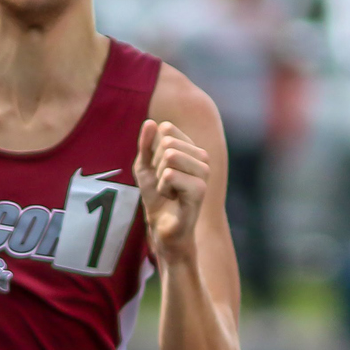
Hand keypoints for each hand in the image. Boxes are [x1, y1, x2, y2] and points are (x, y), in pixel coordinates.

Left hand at [134, 119, 209, 261]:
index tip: (159, 169)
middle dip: (156, 165)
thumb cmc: (157, 197)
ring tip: (168, 190)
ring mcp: (204, 173)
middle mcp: (203, 157)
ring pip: (170, 156)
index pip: (166, 129)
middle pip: (168, 143)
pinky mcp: (200, 189)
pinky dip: (162, 188)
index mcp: (192, 148)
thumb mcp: (145, 166)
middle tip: (163, 183)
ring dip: (160, 178)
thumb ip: (146, 144)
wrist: (163, 227)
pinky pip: (170, 175)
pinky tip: (172, 198)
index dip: (154, 150)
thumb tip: (150, 122)